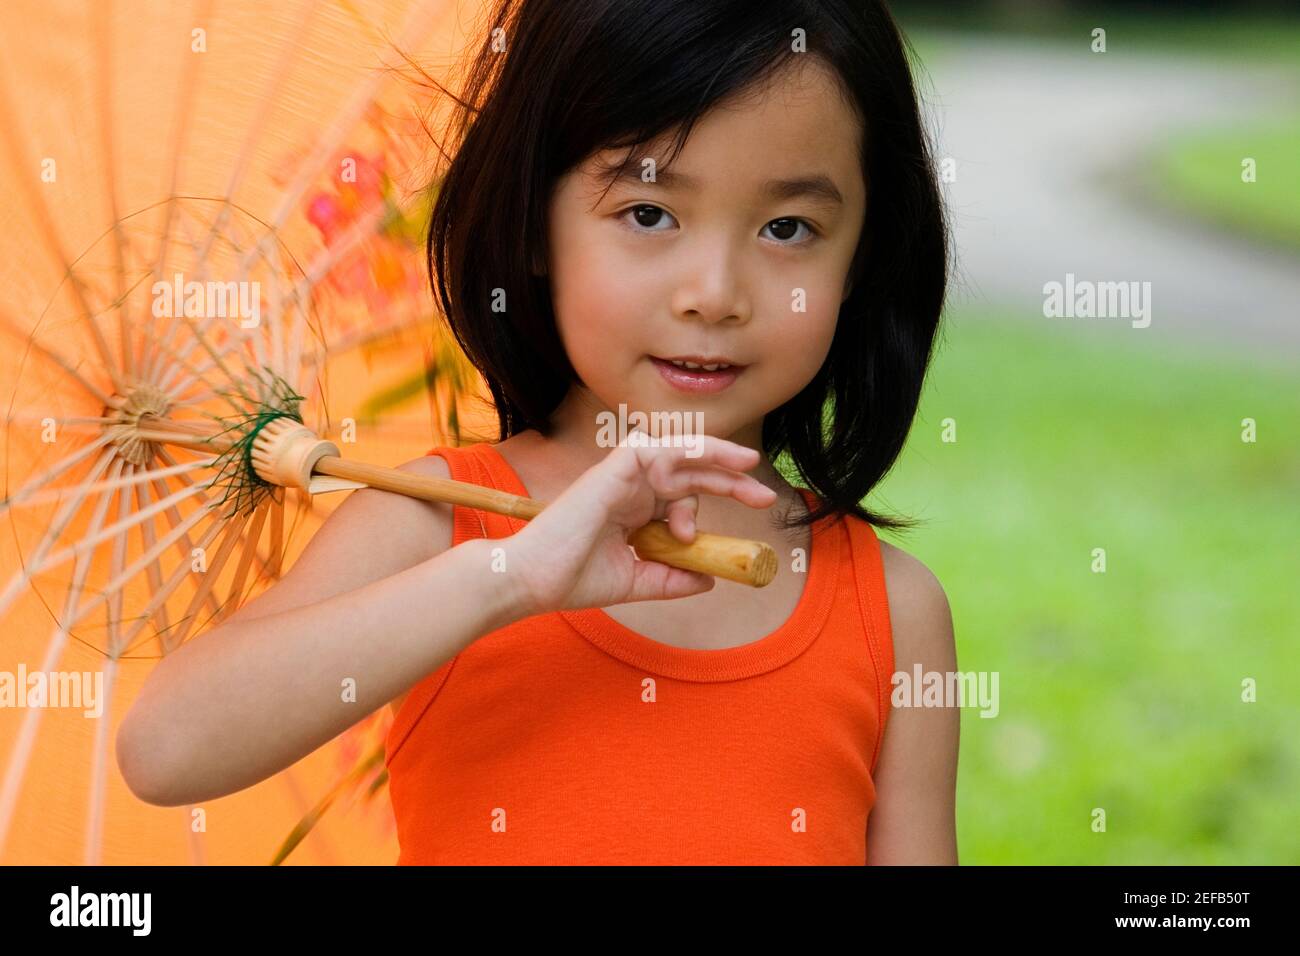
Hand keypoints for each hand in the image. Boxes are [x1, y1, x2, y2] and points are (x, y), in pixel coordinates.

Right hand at [502, 432, 778, 613]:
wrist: (535, 580)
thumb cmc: (574, 578)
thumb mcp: (637, 581)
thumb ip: (672, 577)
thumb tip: (709, 579)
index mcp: (635, 508)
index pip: (686, 492)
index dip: (720, 498)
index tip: (749, 519)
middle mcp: (632, 486)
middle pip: (691, 471)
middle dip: (730, 479)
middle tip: (764, 496)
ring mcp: (623, 474)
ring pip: (680, 452)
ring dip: (718, 457)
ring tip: (749, 469)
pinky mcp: (616, 467)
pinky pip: (660, 447)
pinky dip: (690, 450)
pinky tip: (718, 461)